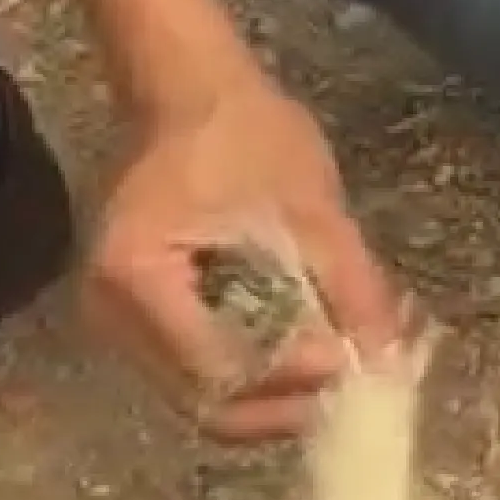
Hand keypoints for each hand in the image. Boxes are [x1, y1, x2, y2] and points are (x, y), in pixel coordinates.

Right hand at [84, 63, 404, 440]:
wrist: (188, 94)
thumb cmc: (242, 131)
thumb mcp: (311, 207)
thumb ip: (351, 288)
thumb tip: (389, 363)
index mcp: (137, 276)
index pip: (220, 369)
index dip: (291, 380)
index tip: (351, 362)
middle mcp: (110, 316)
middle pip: (208, 404)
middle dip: (285, 406)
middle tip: (351, 389)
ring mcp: (116, 327)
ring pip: (205, 401)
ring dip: (273, 398)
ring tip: (337, 377)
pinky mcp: (137, 327)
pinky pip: (200, 376)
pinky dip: (255, 376)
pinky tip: (304, 358)